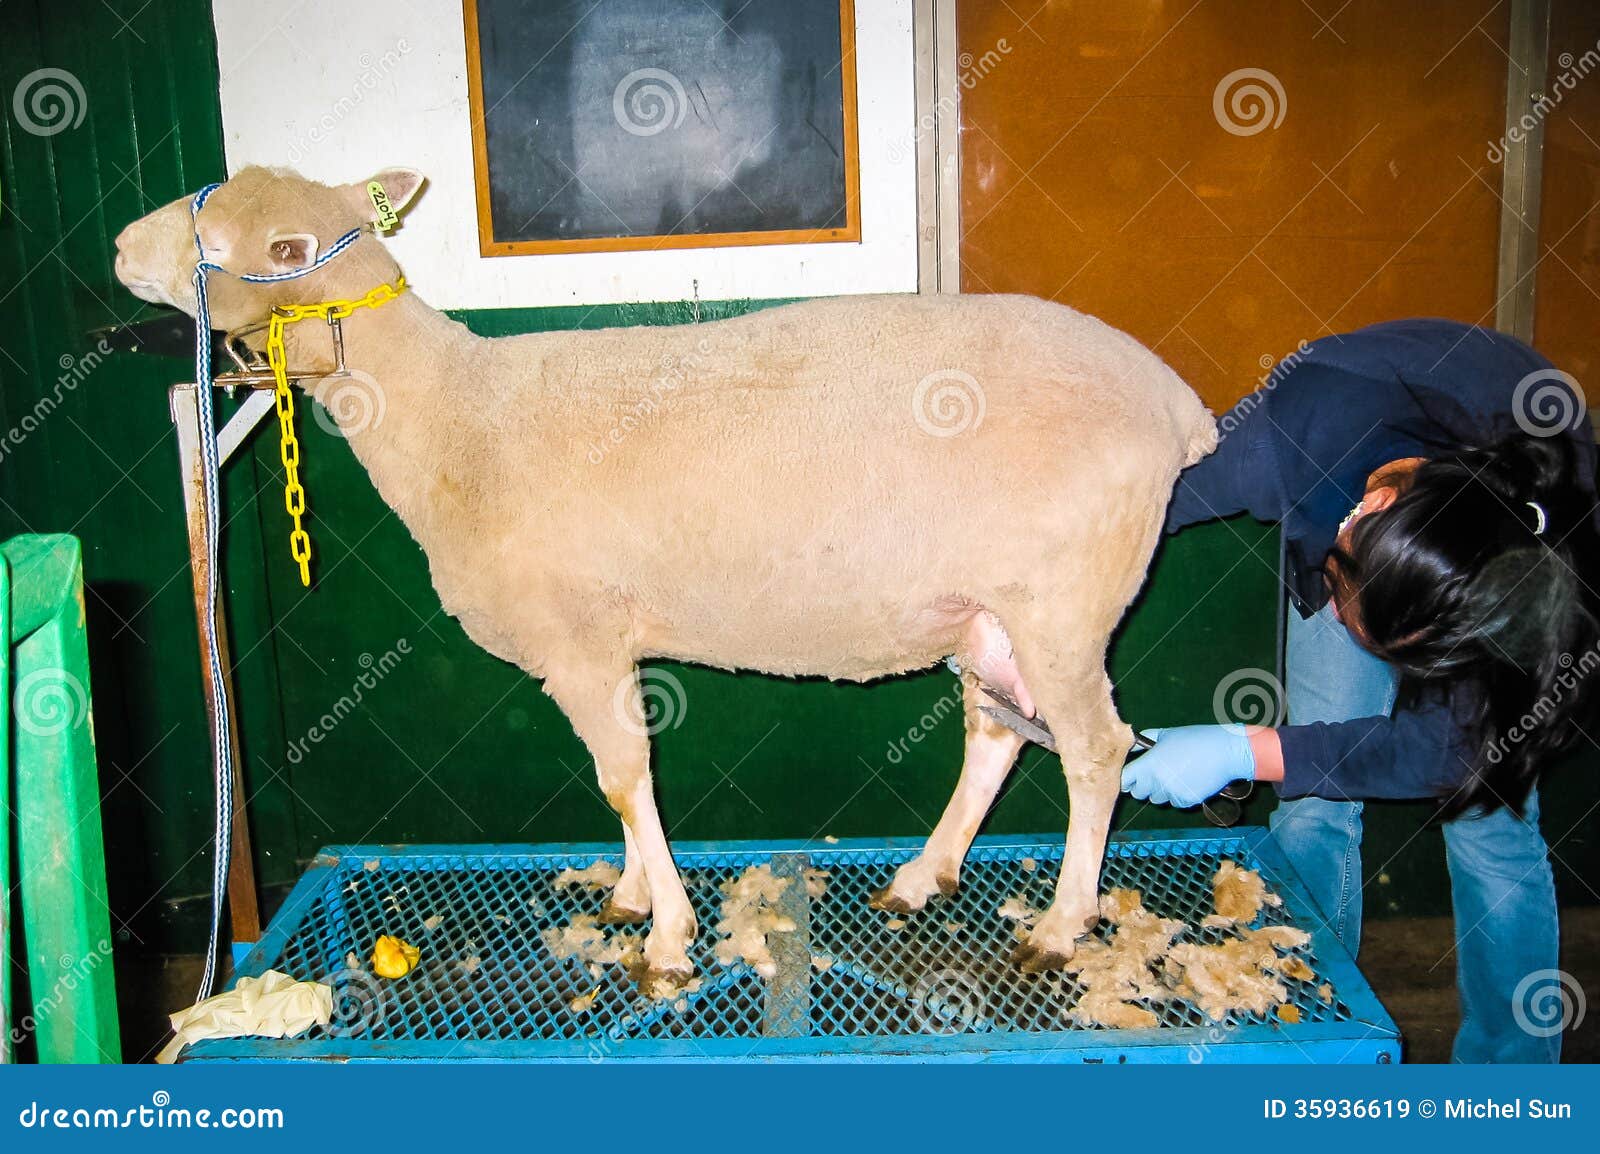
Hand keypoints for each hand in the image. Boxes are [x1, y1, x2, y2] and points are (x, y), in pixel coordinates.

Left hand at [1120, 724, 1256, 807]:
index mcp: (1148, 764)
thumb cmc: (1195, 739)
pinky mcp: (1186, 801)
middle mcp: (1157, 782)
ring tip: (1175, 774)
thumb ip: (1144, 741)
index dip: (1125, 778)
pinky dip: (1178, 795)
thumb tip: (1130, 745)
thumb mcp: (1166, 734)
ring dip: (1161, 791)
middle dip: (1143, 785)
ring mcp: (1171, 793)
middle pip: (1138, 793)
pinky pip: (1174, 802)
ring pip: (1156, 799)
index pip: (1124, 780)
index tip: (1130, 776)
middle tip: (1155, 773)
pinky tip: (1188, 780)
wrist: (1225, 751)